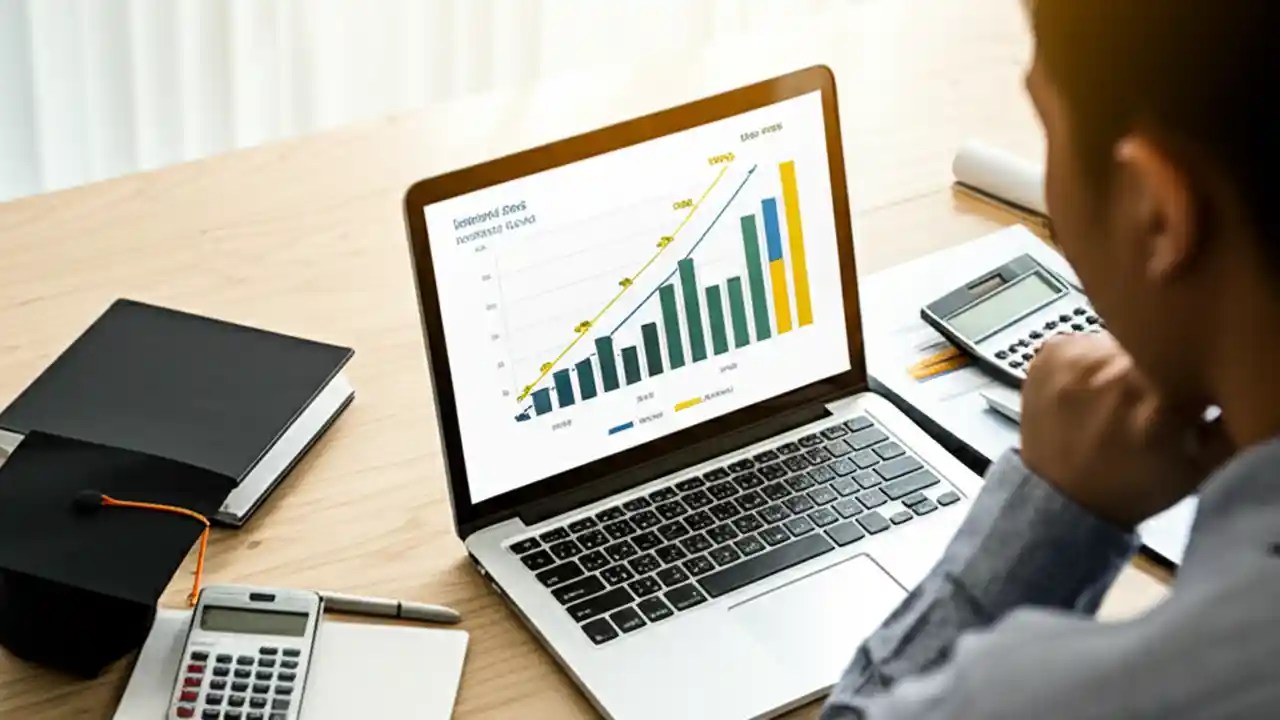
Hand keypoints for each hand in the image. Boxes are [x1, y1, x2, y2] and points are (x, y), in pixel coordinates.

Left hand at [1019, 334, 1230, 528]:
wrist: (1062, 499)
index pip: (1191, 357)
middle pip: (1151, 344)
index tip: (1186, 391)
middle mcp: (1115, 370)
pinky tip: (1085, 394)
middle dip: (1154, 365)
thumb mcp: (1199, 464)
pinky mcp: (1050, 353)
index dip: (1190, 371)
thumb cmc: (1134, 485)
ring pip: (1116, 340)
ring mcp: (1077, 359)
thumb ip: (1228, 421)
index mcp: (1159, 398)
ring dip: (1119, 362)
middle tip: (1147, 398)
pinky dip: (1087, 362)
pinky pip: (1081, 342)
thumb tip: (1237, 382)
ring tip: (1112, 400)